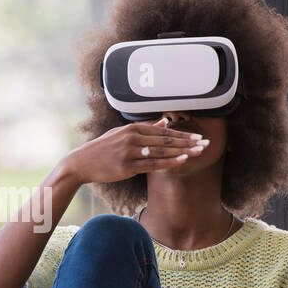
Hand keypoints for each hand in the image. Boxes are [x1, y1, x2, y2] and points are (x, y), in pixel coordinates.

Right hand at [59, 117, 207, 186]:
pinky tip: (182, 160)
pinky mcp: (127, 166)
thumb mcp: (122, 133)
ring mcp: (130, 152)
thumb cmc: (102, 149)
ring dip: (183, 151)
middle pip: (166, 140)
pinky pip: (153, 164)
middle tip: (205, 143)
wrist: (82, 162)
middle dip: (188, 142)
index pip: (164, 131)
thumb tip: (164, 121)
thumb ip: (144, 128)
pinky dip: (169, 162)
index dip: (183, 134)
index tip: (198, 136)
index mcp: (133, 128)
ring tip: (199, 152)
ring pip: (162, 151)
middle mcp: (133, 137)